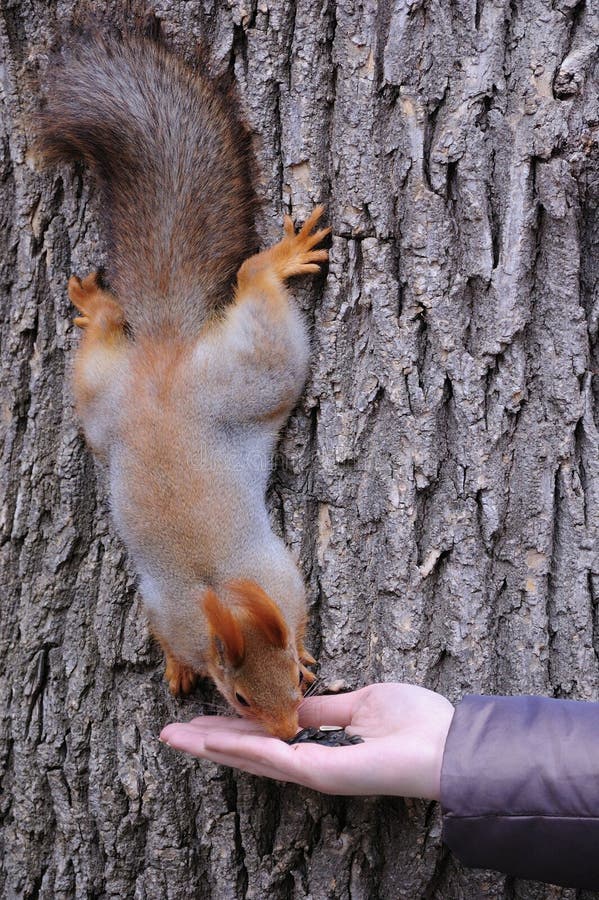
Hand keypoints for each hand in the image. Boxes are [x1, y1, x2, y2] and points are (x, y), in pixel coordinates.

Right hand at [160, 683, 453, 798]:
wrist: (446, 745)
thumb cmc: (415, 724)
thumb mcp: (362, 703)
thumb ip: (325, 708)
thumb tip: (295, 703)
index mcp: (320, 743)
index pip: (265, 735)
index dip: (232, 727)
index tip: (202, 717)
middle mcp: (310, 760)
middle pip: (248, 750)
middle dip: (208, 741)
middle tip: (170, 733)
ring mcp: (312, 769)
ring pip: (250, 756)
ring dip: (210, 745)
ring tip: (174, 737)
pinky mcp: (320, 772)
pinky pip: (271, 757)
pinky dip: (238, 747)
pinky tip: (208, 739)